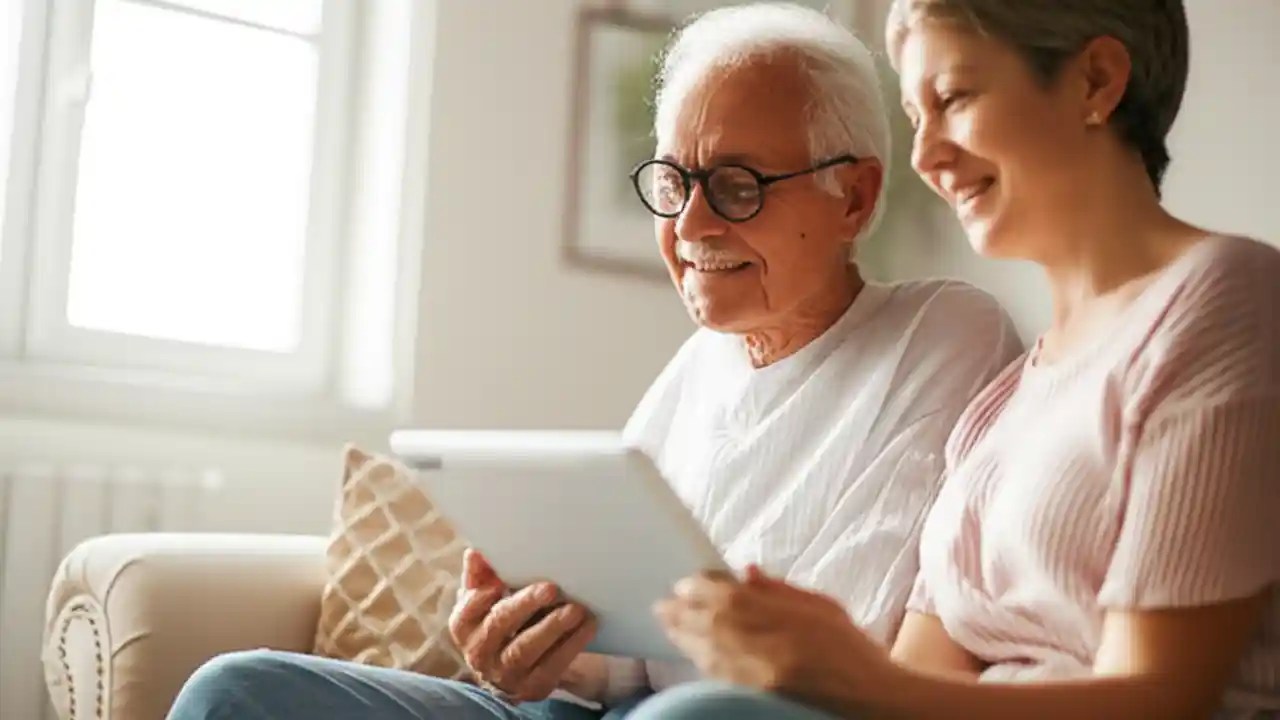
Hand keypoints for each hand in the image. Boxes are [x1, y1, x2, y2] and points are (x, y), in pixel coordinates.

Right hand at [448, 549, 597, 702]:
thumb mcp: (484, 601)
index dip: (480, 598)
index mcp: (464, 628)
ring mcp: (506, 674)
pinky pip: (553, 666)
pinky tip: (587, 625)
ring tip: (575, 609)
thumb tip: (475, 553)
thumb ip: (480, 576)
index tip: (499, 582)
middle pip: (499, 626)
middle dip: (525, 605)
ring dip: (552, 627)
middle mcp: (480, 653)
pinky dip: (572, 644)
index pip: (466, 612)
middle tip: (551, 588)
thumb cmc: (499, 623)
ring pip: (526, 650)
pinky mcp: (534, 687)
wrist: (513, 672)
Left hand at [654, 565, 896, 712]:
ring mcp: (763, 676)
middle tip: (662, 603)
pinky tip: (689, 650)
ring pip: (710, 651)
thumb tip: (744, 570)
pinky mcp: (759, 697)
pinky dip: (700, 659)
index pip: (730, 597)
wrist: (872, 697)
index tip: (685, 582)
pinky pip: (720, 675)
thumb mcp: (822, 606)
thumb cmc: (851, 648)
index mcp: (788, 619)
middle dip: (682, 611)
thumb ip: (780, 589)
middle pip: (713, 623)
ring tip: (667, 622)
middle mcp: (771, 647)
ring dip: (683, 635)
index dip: (700, 588)